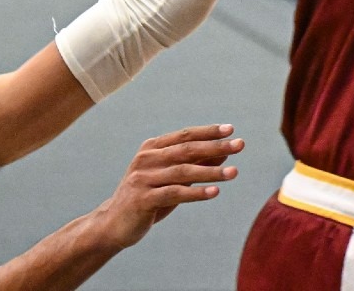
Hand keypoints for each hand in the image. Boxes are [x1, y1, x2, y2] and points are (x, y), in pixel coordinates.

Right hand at [91, 124, 243, 249]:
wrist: (113, 224)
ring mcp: (143, 178)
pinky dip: (196, 192)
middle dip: (216, 146)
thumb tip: (225, 151)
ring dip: (211, 172)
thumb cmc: (148, 197)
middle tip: (240, 145)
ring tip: (234, 173)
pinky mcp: (143, 199)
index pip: (185, 135)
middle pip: (186, 149)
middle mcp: (146, 159)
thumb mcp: (172, 178)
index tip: (231, 130)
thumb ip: (195, 164)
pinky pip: (174, 193)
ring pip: (183, 171)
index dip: (208, 132)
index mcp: (152, 149)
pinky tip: (214, 192)